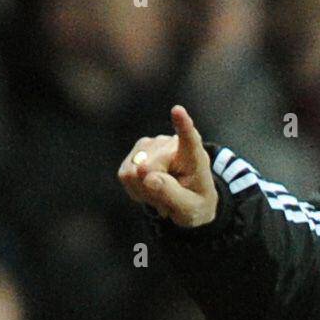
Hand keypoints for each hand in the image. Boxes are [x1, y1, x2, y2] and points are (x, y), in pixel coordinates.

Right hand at [117, 104, 217, 226]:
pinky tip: (150, 188)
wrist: (186, 201)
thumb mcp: (190, 209)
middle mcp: (171, 143)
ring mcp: (151, 144)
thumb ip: (171, 194)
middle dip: (153, 191)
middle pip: (148, 169)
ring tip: (162, 193)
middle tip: (169, 201)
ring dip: (145, 191)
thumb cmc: (194, 204)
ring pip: (133, 173)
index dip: (182, 125)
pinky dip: (136, 189)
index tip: (178, 110)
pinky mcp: (136, 151)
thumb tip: (148, 177)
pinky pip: (125, 176)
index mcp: (194, 156)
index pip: (188, 138)